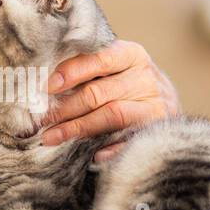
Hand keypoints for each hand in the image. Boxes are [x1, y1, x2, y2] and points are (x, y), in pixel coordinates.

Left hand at [39, 40, 179, 160]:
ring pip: (110, 115)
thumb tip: (46, 83)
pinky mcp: (156, 128)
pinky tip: (92, 154)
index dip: (71, 72)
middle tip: (42, 120)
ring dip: (78, 128)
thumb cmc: (128, 79)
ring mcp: (153, 104)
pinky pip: (129, 140)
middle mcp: (144, 78)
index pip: (98, 60)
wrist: (167, 98)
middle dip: (66, 108)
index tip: (47, 87)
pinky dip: (110, 148)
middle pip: (99, 93)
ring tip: (51, 138)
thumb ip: (88, 66)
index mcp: (131, 55)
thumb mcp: (115, 64)